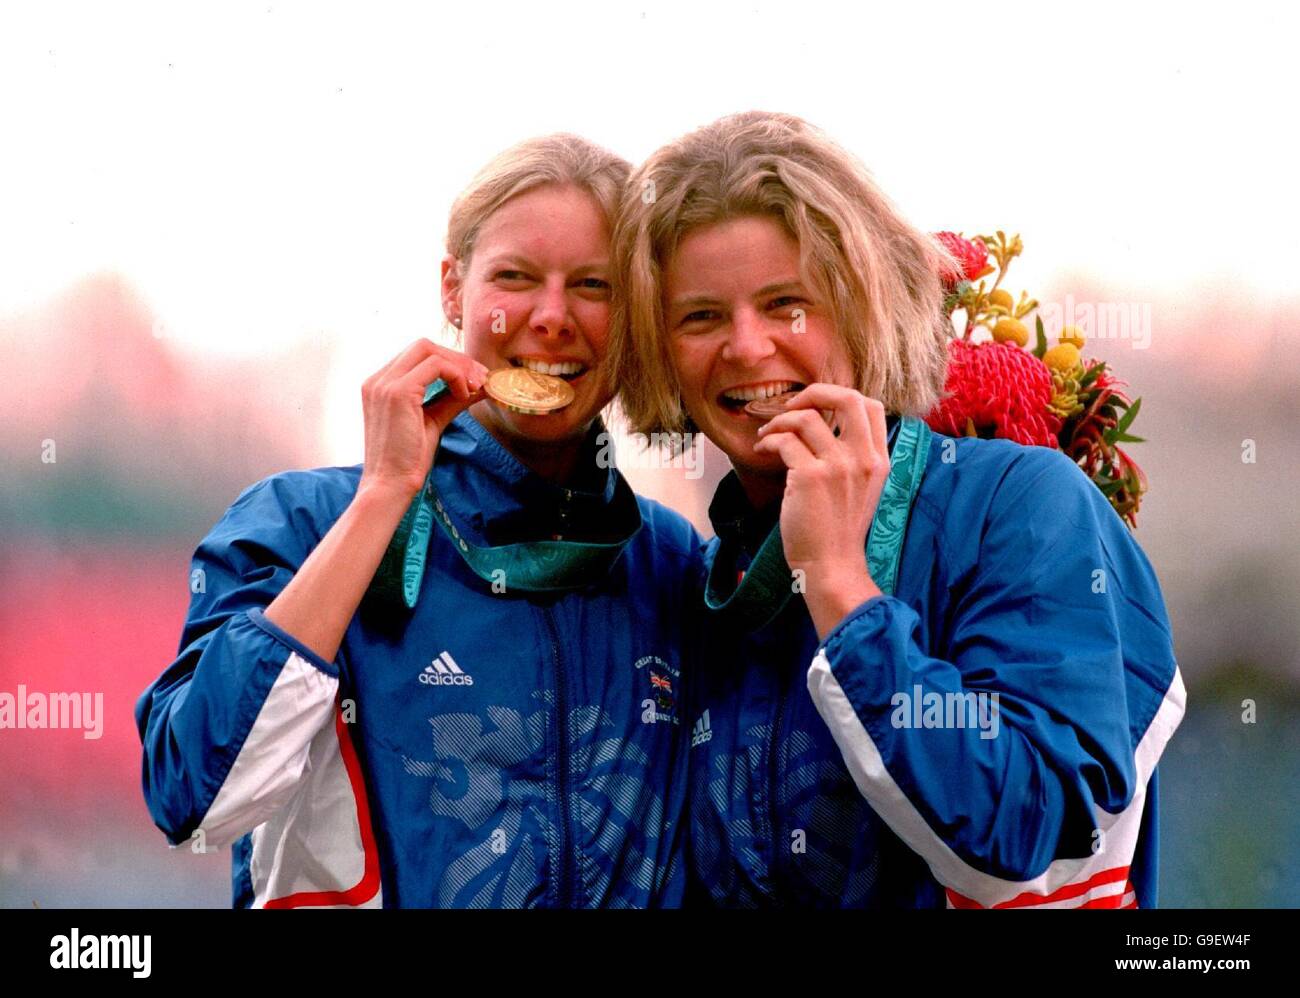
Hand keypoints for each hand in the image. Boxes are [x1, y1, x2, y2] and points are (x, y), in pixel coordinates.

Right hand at [357, 339, 487, 499]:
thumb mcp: (433, 420)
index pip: (417, 355)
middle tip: (480, 378)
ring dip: (459, 366)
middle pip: (423, 345)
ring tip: (475, 388)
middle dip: (457, 358)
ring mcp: (384, 384)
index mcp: (381, 384)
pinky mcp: (398, 392)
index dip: (449, 361)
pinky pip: (435, 366)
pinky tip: (464, 396)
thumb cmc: (407, 460)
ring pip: (429, 350)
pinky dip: (456, 376)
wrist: (390, 486)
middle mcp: (378, 379)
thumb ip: (451, 399)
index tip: (474, 378)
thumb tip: (480, 386)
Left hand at [752, 384, 890, 637]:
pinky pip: (784, 441)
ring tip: (767, 434)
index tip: (818, 406)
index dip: (842, 396)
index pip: (872, 406)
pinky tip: (762, 449)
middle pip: (847, 397)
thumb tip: (824, 425)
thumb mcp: (860, 489)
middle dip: (814, 392)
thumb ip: (852, 458)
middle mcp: (863, 459)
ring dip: (779, 420)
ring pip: (806, 417)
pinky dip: (768, 440)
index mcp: (878, 460)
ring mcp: (838, 466)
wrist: (831, 566)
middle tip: (791, 405)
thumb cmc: (838, 531)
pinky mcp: (810, 477)